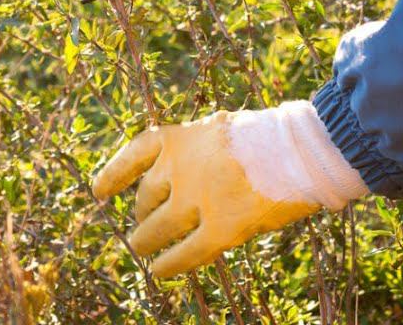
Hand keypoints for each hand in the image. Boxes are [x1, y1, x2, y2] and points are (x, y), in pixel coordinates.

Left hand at [90, 103, 366, 278]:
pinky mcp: (222, 228)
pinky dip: (170, 264)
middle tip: (143, 226)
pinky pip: (186, 253)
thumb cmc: (269, 138)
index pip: (134, 156)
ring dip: (146, 241)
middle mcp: (181, 169)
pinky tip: (161, 272)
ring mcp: (199, 200)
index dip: (114, 175)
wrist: (303, 149)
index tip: (99, 191)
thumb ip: (195, 152)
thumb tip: (173, 180)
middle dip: (141, 214)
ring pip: (157, 229)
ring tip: (143, 250)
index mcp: (180, 139)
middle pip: (145, 198)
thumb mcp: (220, 130)